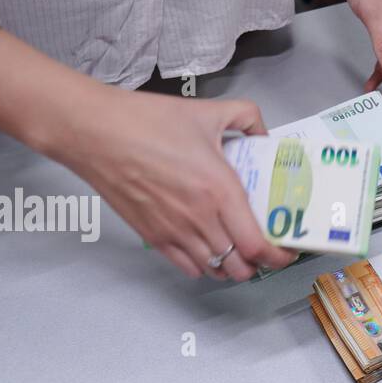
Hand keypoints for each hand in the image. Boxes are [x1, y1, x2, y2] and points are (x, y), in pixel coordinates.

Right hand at [53, 89, 296, 279]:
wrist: (94, 131)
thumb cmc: (145, 121)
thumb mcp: (206, 111)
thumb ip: (246, 116)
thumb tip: (263, 133)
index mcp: (220, 190)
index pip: (259, 245)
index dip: (279, 256)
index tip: (287, 251)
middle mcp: (200, 218)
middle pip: (241, 266)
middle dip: (259, 263)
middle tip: (265, 248)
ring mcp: (175, 232)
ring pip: (216, 271)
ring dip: (233, 266)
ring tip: (238, 250)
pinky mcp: (153, 237)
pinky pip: (188, 268)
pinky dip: (205, 266)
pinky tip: (209, 250)